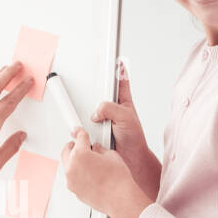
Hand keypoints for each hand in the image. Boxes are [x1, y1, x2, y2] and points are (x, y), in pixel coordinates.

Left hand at [61, 127, 153, 217]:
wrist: (121, 199)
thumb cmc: (118, 180)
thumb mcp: (111, 155)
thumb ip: (99, 149)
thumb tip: (96, 149)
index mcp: (80, 155)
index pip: (79, 138)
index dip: (81, 133)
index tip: (80, 132)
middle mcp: (72, 167)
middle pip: (67, 151)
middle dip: (73, 146)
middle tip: (80, 144)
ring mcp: (71, 180)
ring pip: (68, 165)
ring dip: (74, 160)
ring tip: (87, 161)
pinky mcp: (74, 190)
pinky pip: (72, 178)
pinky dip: (77, 173)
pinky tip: (89, 174)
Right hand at [92, 60, 160, 201]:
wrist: (130, 161)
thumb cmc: (133, 139)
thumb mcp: (126, 117)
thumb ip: (110, 108)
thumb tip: (96, 111)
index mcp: (123, 101)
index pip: (120, 80)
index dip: (118, 68)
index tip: (115, 56)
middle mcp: (112, 109)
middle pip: (99, 93)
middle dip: (94, 92)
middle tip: (93, 90)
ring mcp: (103, 120)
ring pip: (90, 109)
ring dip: (88, 114)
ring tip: (95, 121)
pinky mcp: (95, 131)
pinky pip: (85, 125)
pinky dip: (83, 127)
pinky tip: (87, 129)